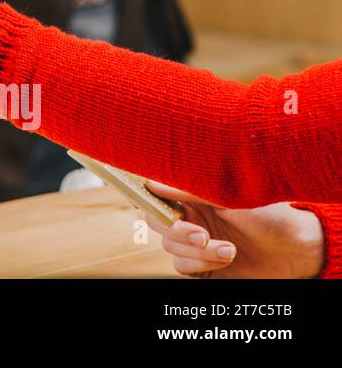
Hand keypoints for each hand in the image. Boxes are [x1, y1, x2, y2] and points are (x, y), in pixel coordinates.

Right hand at [143, 181, 325, 278]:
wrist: (297, 249)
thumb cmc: (268, 214)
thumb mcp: (228, 196)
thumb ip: (190, 190)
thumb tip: (152, 183)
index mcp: (193, 193)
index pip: (155, 193)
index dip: (152, 200)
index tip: (166, 208)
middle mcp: (190, 215)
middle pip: (156, 221)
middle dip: (177, 231)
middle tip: (203, 236)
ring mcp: (195, 242)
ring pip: (169, 246)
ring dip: (197, 252)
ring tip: (229, 250)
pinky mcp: (202, 265)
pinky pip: (181, 266)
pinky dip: (200, 264)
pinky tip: (227, 258)